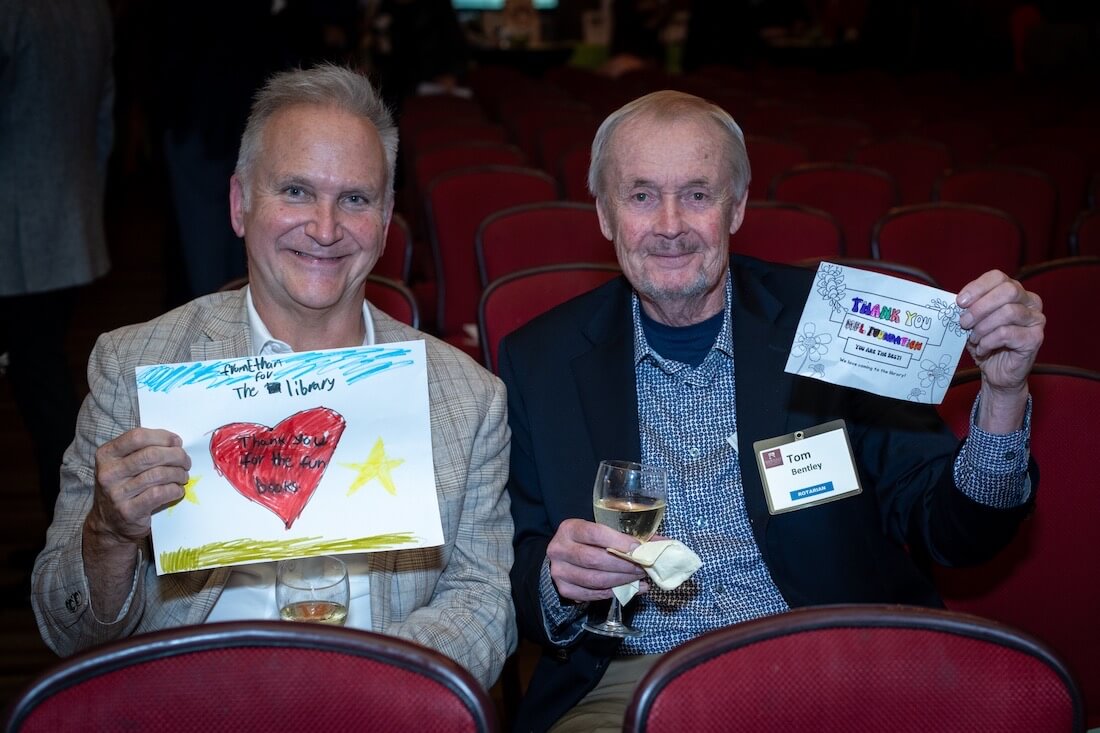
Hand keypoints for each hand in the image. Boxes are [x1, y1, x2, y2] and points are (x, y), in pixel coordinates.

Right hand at [86, 428, 190, 545]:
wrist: (110, 523)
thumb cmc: (124, 486)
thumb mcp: (123, 464)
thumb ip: (143, 449)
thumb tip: (175, 442)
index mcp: (106, 454)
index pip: (137, 437)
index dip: (163, 437)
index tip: (177, 443)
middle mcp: (108, 473)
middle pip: (151, 455)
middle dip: (176, 456)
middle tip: (186, 462)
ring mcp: (116, 493)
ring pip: (158, 474)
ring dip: (178, 474)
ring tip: (183, 476)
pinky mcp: (128, 511)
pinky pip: (159, 494)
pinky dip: (174, 490)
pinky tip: (177, 490)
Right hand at [546, 518, 648, 601]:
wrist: (563, 557)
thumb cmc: (587, 541)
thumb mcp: (600, 531)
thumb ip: (626, 536)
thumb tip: (661, 543)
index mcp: (569, 529)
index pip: (595, 534)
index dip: (619, 542)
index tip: (639, 548)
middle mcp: (559, 549)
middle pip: (595, 559)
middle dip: (624, 565)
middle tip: (644, 567)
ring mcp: (560, 572)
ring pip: (595, 580)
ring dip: (622, 580)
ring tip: (639, 578)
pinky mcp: (565, 590)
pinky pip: (593, 594)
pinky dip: (614, 593)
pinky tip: (630, 589)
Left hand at [957, 270, 1044, 430]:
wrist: (996, 372)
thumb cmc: (985, 343)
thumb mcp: (973, 322)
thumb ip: (968, 308)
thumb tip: (957, 301)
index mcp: (1015, 291)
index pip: (998, 277)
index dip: (977, 288)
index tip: (959, 303)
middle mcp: (1030, 302)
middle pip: (1007, 291)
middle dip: (980, 307)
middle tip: (964, 322)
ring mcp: (1036, 320)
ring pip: (1008, 312)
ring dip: (983, 327)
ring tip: (974, 339)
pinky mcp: (1035, 338)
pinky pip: (1007, 333)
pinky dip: (988, 342)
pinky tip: (983, 349)